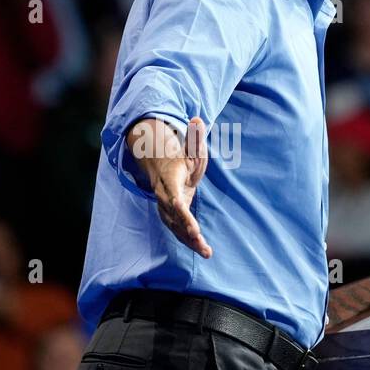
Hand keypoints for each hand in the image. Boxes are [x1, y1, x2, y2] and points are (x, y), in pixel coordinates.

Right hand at [127, 116, 211, 257]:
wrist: (164, 165)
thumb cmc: (181, 155)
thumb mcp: (190, 145)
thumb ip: (194, 135)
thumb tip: (197, 118)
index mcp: (170, 179)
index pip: (173, 196)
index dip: (179, 207)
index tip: (187, 215)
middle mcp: (165, 196)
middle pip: (173, 215)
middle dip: (185, 228)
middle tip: (198, 239)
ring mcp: (167, 208)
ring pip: (176, 227)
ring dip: (190, 240)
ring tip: (206, 251)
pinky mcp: (172, 216)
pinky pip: (180, 231)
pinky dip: (191, 242)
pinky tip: (205, 251)